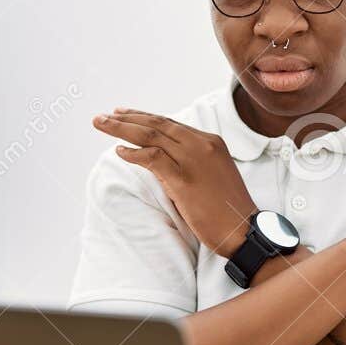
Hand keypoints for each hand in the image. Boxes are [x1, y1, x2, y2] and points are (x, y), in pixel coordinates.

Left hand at [93, 108, 257, 257]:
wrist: (244, 229)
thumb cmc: (227, 208)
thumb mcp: (212, 174)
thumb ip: (191, 161)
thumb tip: (162, 159)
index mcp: (210, 141)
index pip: (170, 124)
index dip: (144, 117)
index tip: (124, 115)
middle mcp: (202, 144)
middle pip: (157, 124)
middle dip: (127, 118)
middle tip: (104, 117)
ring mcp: (193, 160)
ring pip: (151, 136)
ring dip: (122, 129)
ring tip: (101, 125)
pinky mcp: (184, 179)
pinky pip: (152, 158)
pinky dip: (133, 153)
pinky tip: (119, 151)